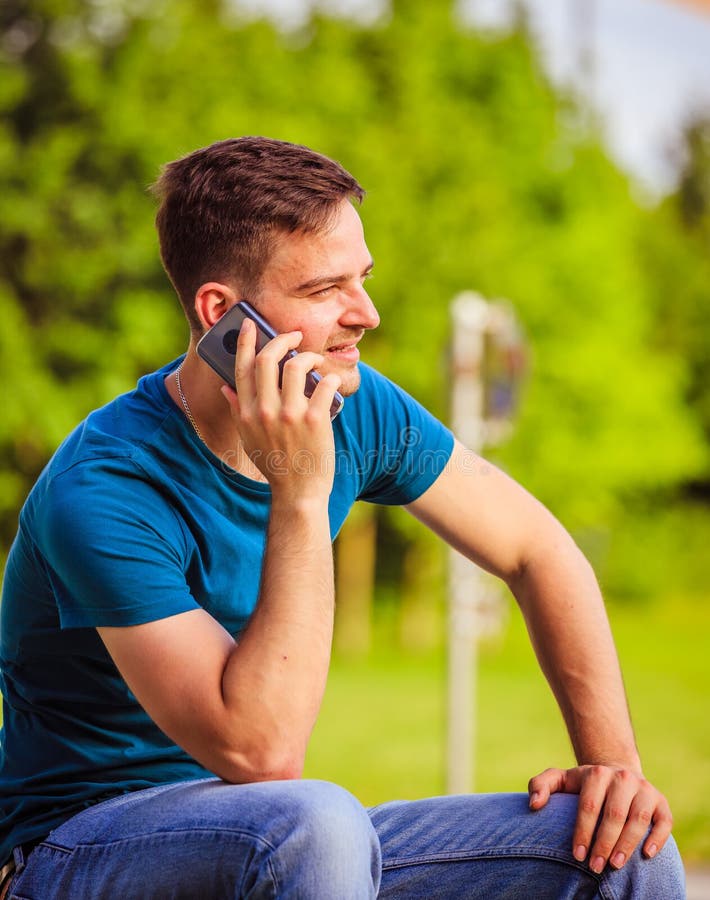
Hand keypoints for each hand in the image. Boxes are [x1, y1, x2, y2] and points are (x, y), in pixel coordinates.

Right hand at [221, 318, 341, 499]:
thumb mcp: (248, 438)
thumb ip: (238, 411)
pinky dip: (329, 379)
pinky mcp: (315, 420)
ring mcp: (290, 415)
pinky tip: (330, 382)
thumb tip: (226, 388)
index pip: (242, 367)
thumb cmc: (275, 465)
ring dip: (308, 356)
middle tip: (295, 336)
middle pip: (268, 359)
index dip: (245, 341)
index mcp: (247, 412)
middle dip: (283, 339)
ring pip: (296, 365)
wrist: (297, 493)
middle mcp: (265, 410)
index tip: (250, 325)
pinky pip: (324, 384)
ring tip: (314, 360)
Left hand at [528, 765, 672, 872]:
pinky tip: (647, 855)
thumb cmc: (584, 786)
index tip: (577, 855)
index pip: (589, 805)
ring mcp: (644, 789)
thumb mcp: (561, 780)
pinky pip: (664, 821)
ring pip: (638, 819)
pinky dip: (658, 838)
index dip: (583, 832)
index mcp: (596, 773)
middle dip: (603, 844)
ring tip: (615, 865)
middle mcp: (622, 778)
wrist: (617, 775)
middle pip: (614, 815)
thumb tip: (534, 805)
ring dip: (627, 845)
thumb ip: (540, 785)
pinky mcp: (661, 802)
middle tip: (595, 867)